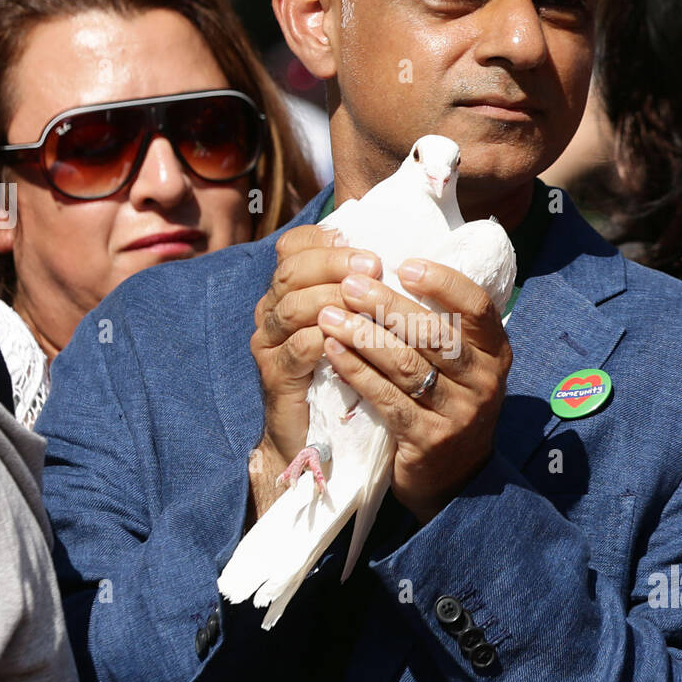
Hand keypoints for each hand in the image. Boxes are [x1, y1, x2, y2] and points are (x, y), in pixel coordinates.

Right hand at [247, 224, 381, 513]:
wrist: (315, 440)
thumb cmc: (346, 376)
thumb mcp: (358, 329)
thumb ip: (369, 295)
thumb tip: (411, 261)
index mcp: (289, 291)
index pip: (293, 246)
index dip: (327, 241)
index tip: (368, 247)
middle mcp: (272, 311)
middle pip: (292, 269)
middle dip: (335, 263)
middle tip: (373, 266)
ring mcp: (270, 344)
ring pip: (294, 306)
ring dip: (334, 298)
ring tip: (368, 301)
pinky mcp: (276, 377)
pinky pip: (300, 349)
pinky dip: (328, 341)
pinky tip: (354, 340)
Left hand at [316, 256, 511, 524]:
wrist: (455, 480)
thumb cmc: (448, 406)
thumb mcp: (463, 367)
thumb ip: (444, 327)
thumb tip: (398, 270)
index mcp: (495, 354)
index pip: (477, 307)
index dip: (443, 282)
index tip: (404, 265)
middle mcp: (484, 382)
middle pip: (433, 333)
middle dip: (387, 305)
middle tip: (350, 285)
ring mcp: (458, 413)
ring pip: (406, 364)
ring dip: (363, 337)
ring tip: (330, 316)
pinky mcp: (428, 439)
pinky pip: (388, 398)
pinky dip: (358, 372)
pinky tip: (334, 353)